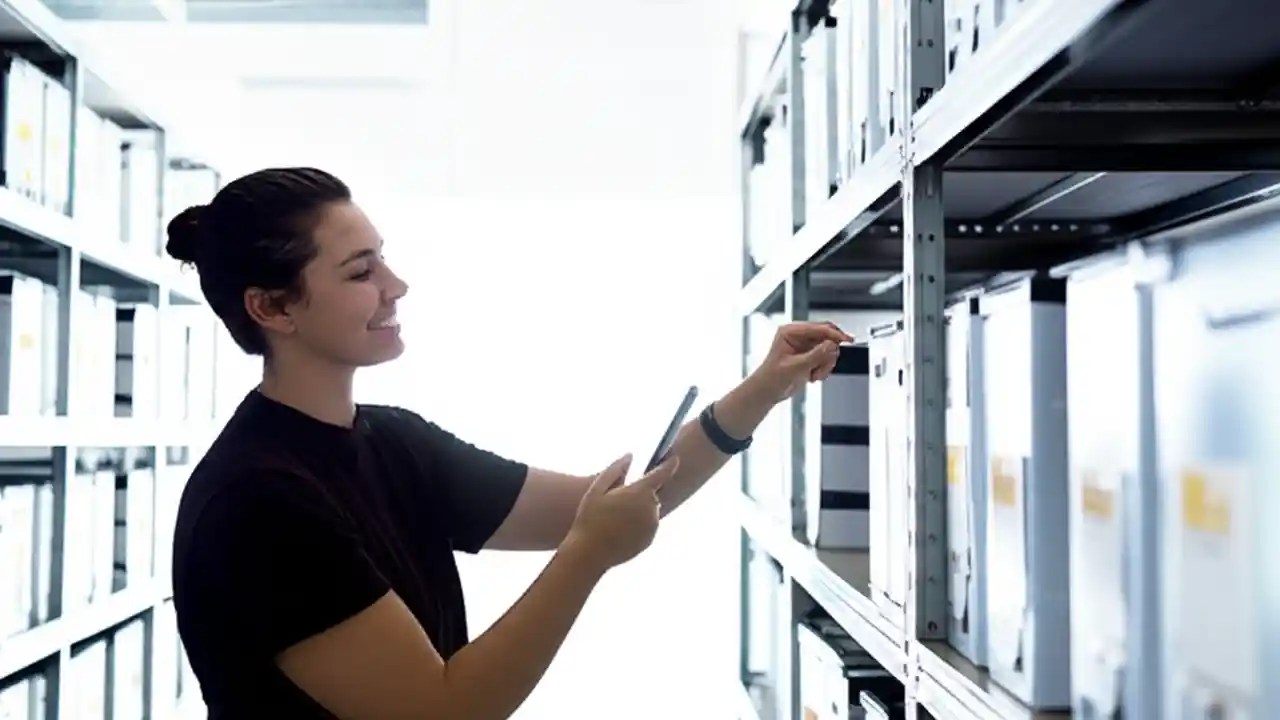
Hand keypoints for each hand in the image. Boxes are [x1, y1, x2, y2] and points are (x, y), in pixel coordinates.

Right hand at [562, 453, 679, 572]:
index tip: (675, 458)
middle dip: (640, 493)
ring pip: (649, 510)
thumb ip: (615, 470)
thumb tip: (629, 456)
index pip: (661, 474)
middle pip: (652, 493)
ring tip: (614, 518)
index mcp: (640, 492)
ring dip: (638, 509)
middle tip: (616, 501)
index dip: (669, 464)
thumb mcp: (596, 490)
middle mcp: (651, 508)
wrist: (590, 553)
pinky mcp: (650, 540)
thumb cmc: (590, 519)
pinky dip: (638, 524)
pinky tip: (618, 530)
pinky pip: (647, 526)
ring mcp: (652, 525)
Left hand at [752, 321, 853, 403]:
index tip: (846, 341)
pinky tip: (813, 376)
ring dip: (825, 364)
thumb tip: (831, 345)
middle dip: (828, 353)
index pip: (817, 328)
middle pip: (827, 336)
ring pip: (829, 349)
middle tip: (825, 365)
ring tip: (815, 375)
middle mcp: (798, 336)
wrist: (768, 391)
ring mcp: (805, 345)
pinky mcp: (810, 355)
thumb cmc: (772, 377)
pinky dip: (824, 368)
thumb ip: (815, 355)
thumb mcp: (795, 367)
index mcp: (790, 332)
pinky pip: (827, 358)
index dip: (833, 334)